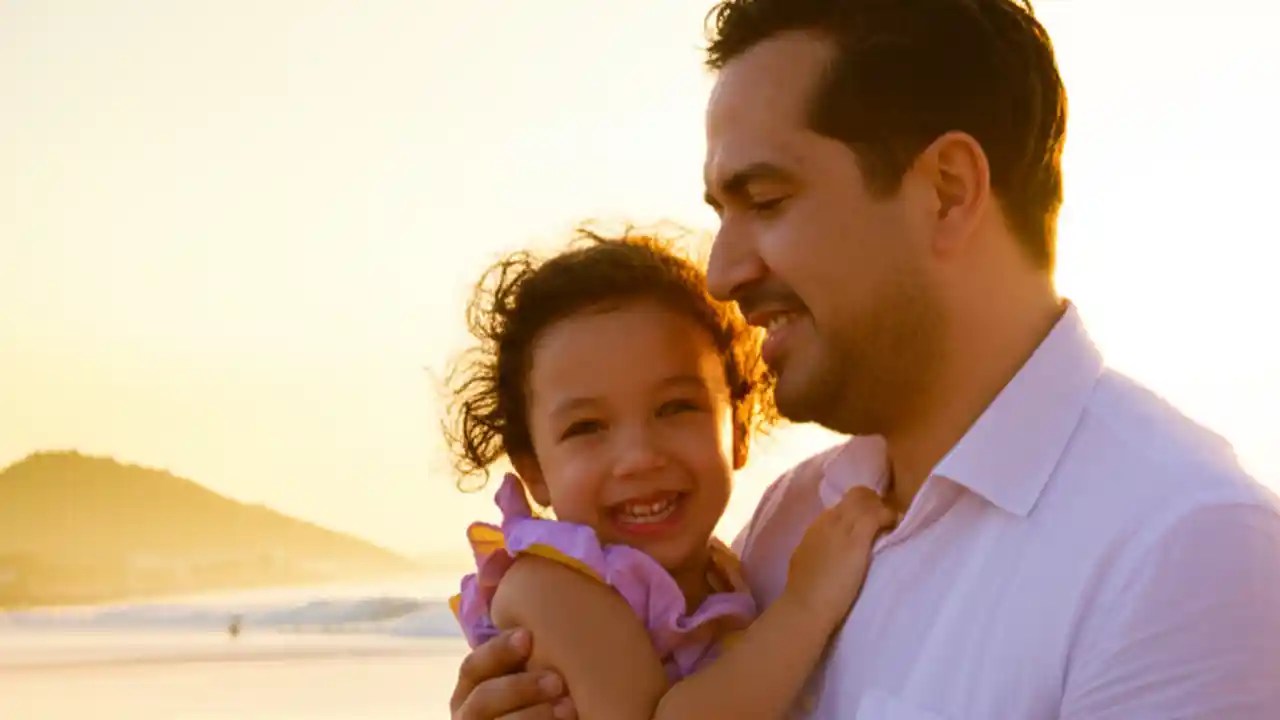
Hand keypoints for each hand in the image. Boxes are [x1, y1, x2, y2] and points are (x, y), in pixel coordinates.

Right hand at [450, 628, 576, 719]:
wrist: (542, 719)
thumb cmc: (537, 695)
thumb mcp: (526, 670)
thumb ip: (525, 652)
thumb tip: (543, 607)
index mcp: (472, 687)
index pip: (475, 665)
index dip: (499, 650)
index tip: (529, 636)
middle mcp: (468, 713)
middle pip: (484, 698)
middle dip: (521, 687)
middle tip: (558, 680)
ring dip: (534, 715)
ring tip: (570, 707)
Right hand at [785, 486, 896, 624]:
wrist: (806, 605)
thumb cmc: (805, 592)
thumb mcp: (808, 560)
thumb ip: (820, 548)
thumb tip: (831, 548)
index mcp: (815, 527)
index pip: (841, 506)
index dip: (857, 510)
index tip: (868, 521)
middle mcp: (827, 520)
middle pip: (855, 496)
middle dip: (871, 504)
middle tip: (883, 519)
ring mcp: (841, 527)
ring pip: (866, 500)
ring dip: (880, 508)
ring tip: (889, 522)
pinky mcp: (857, 538)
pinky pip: (876, 514)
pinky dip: (887, 516)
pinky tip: (892, 525)